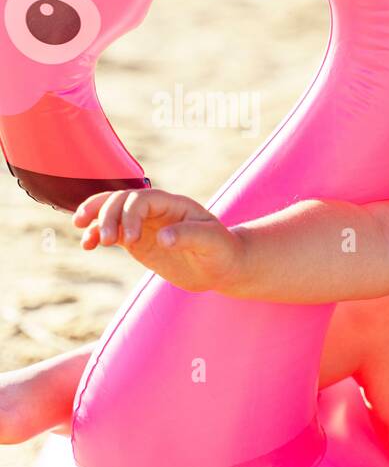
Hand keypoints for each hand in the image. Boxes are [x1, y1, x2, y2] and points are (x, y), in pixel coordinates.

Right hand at [73, 188, 244, 293]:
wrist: (222, 266)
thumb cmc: (222, 251)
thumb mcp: (212, 242)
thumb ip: (189, 236)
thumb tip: (162, 237)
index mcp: (174, 204)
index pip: (142, 199)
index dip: (131, 215)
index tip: (132, 241)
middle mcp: (155, 210)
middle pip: (121, 201)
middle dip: (108, 216)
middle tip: (107, 242)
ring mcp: (144, 223)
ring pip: (111, 212)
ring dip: (96, 220)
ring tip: (88, 239)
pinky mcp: (136, 240)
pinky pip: (111, 231)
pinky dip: (96, 235)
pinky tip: (88, 245)